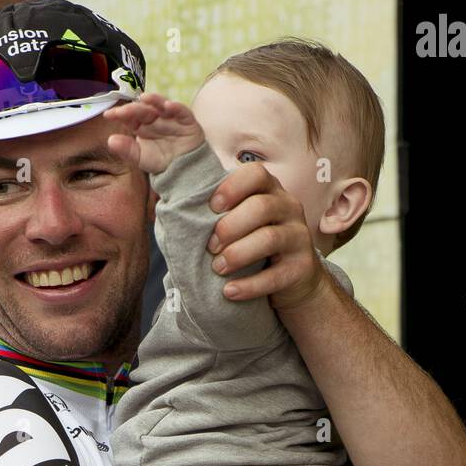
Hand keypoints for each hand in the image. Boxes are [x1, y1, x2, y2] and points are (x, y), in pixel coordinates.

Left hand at [103, 93, 204, 174]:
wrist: (183, 171)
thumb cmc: (160, 162)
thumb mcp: (140, 158)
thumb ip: (126, 150)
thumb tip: (110, 140)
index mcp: (142, 125)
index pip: (130, 116)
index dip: (120, 114)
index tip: (108, 115)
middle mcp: (155, 118)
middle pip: (144, 109)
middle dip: (134, 108)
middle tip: (124, 111)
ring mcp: (171, 117)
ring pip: (161, 105)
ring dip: (154, 100)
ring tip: (145, 98)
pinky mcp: (186, 119)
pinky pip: (181, 111)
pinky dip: (176, 107)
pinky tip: (168, 106)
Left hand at [204, 162, 325, 311]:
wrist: (292, 279)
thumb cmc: (253, 244)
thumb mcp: (241, 221)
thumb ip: (217, 211)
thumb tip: (163, 203)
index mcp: (271, 190)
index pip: (255, 173)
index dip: (231, 188)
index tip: (212, 208)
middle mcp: (289, 207)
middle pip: (261, 207)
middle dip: (229, 227)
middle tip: (210, 246)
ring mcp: (299, 237)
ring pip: (269, 239)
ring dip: (237, 254)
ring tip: (218, 268)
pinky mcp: (303, 267)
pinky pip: (276, 276)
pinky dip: (249, 286)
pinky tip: (229, 291)